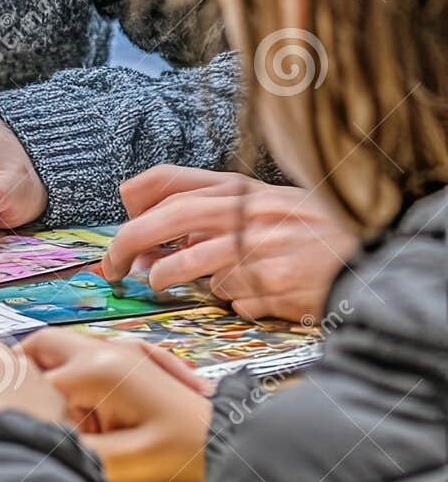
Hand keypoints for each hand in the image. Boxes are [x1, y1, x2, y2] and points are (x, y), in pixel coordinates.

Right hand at [24, 328, 212, 481]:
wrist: (227, 441)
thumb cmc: (177, 453)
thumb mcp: (120, 463)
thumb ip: (70, 449)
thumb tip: (33, 441)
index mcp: (99, 370)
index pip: (36, 381)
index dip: (25, 409)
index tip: (24, 434)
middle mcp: (105, 349)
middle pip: (40, 345)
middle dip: (21, 373)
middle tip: (18, 408)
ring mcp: (120, 348)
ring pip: (62, 345)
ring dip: (48, 372)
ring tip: (57, 415)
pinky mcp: (131, 357)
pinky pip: (85, 352)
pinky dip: (70, 372)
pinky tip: (83, 409)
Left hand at [107, 166, 356, 323]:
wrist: (368, 257)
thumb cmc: (310, 231)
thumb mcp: (265, 203)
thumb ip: (214, 205)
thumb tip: (145, 206)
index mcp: (242, 189)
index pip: (173, 180)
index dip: (136, 197)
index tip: (118, 214)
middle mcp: (248, 213)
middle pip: (169, 219)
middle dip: (128, 242)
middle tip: (112, 267)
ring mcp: (261, 249)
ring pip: (190, 263)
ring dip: (166, 276)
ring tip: (160, 284)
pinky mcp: (274, 286)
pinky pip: (234, 298)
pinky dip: (233, 301)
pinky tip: (251, 296)